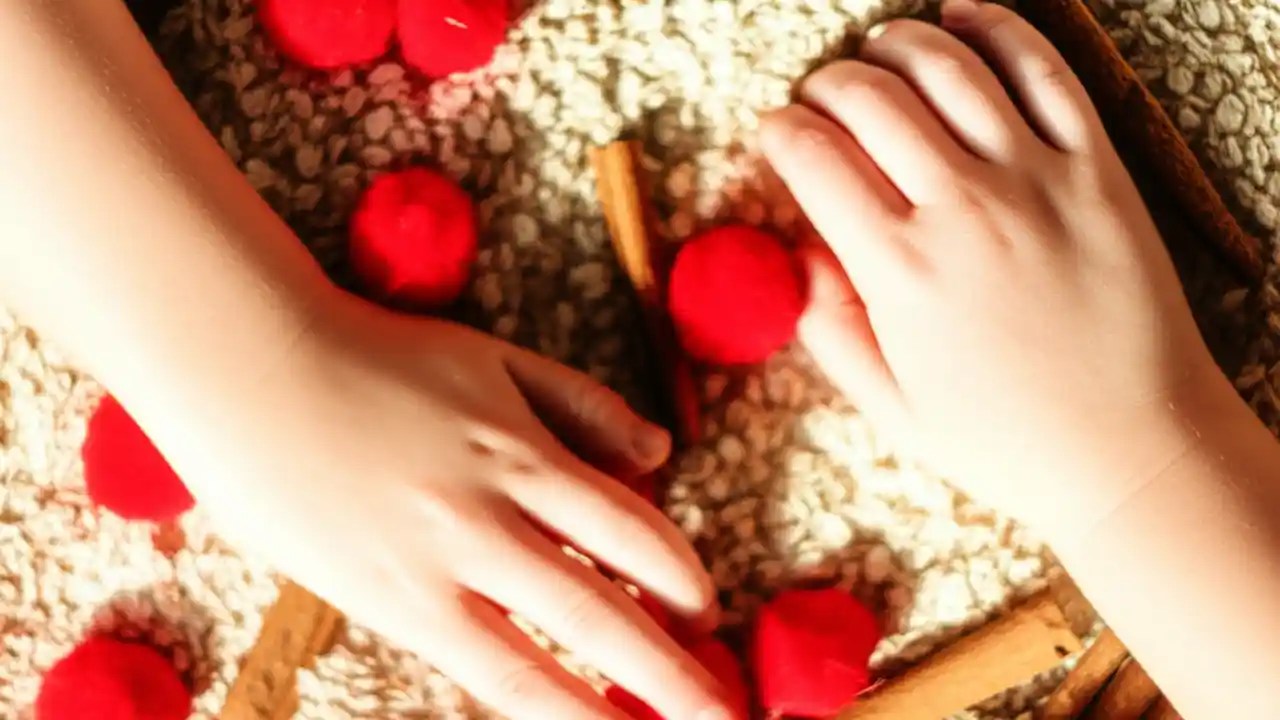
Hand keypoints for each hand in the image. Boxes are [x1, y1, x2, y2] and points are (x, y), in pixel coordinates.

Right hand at [159, 291, 735, 719]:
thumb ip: (585, 405)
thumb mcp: (497, 362)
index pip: (629, 530)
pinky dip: (523, 699)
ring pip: (536, 659)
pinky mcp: (382, 601)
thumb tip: (663, 449)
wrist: (252, 367)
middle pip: (601, 610)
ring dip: (604, 710)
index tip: (708, 611)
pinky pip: (469, 664)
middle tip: (724, 715)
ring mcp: (431, 567)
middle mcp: (487, 517)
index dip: (681, 577)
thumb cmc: (380, 359)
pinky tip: (558, 717)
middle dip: (672, 671)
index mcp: (521, 451)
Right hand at [759, 0, 1237, 538]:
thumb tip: (798, 258)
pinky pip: (1042, 71)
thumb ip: (830, 329)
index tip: (775, 132)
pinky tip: (962, 16)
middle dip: (826, 83)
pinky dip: (996, 30)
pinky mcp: (1096, 169)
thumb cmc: (1006, 441)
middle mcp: (961, 209)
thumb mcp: (891, 408)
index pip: (814, 159)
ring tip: (877, 47)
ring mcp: (1034, 180)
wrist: (1134, 451)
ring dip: (896, 44)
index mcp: (899, 271)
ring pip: (947, 69)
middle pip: (869, 99)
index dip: (780, 131)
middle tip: (820, 96)